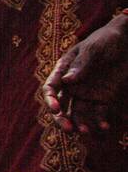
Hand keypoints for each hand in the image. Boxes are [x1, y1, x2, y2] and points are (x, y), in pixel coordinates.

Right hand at [41, 13, 127, 132]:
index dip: (50, 100)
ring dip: (80, 123)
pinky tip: (105, 127)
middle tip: (68, 129)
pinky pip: (99, 113)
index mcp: (64, 70)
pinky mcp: (103, 98)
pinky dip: (100, 121)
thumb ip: (81, 65)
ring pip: (78, 112)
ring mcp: (87, 92)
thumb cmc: (106, 39)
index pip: (51, 87)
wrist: (127, 40)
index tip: (56, 109)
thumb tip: (66, 81)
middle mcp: (72, 84)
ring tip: (86, 132)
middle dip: (62, 118)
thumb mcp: (94, 49)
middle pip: (61, 105)